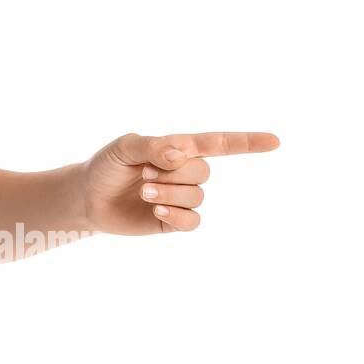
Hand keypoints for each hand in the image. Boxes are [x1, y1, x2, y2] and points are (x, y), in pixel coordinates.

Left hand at [80, 131, 279, 234]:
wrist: (88, 197)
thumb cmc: (106, 165)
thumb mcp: (124, 147)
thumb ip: (153, 146)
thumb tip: (182, 154)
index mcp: (178, 148)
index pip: (219, 144)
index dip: (247, 142)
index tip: (275, 141)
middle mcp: (185, 172)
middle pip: (203, 171)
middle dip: (173, 172)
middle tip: (143, 172)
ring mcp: (181, 198)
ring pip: (196, 196)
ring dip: (168, 193)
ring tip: (143, 190)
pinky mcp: (173, 222)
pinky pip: (192, 221)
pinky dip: (175, 216)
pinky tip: (155, 211)